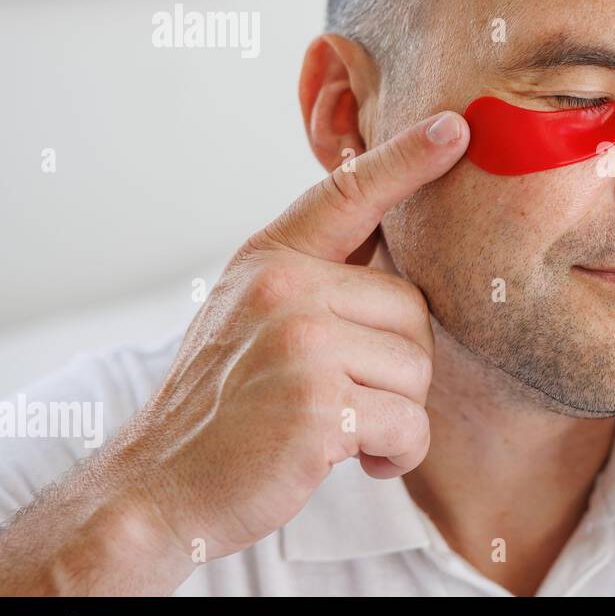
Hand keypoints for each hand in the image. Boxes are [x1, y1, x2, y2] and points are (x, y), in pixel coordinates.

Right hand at [107, 111, 468, 568]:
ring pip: (417, 369)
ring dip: (396, 415)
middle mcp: (285, 288)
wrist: (158, 489)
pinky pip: (410, 424)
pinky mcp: (319, 405)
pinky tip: (358, 461)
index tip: (454, 126)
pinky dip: (397, 454)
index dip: (406, 159)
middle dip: (397, 367)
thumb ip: (313, 281)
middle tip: (348, 399)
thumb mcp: (253, 317)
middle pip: (413, 309)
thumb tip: (388, 246)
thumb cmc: (224, 406)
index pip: (349, 194)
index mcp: (272, 261)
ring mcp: (301, 343)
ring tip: (343, 431)